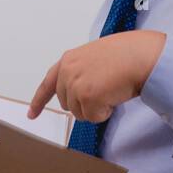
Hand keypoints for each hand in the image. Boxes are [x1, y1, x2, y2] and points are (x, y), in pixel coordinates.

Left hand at [26, 30, 165, 122]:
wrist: (141, 55)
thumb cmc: (126, 54)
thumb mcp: (93, 57)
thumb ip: (80, 72)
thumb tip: (80, 93)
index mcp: (68, 60)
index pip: (47, 84)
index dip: (39, 102)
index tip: (31, 115)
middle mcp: (67, 72)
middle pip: (67, 104)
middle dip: (84, 104)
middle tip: (104, 89)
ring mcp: (75, 85)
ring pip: (80, 114)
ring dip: (97, 108)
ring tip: (111, 88)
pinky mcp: (86, 97)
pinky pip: (93, 117)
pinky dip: (105, 112)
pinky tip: (114, 95)